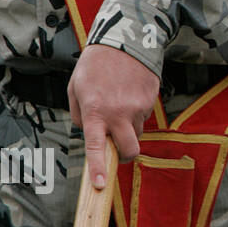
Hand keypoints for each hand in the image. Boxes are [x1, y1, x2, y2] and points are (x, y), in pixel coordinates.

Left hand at [67, 44, 160, 189]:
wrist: (124, 40)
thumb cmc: (95, 65)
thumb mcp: (76, 89)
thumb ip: (80, 115)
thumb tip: (90, 132)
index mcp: (96, 111)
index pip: (96, 146)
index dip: (98, 168)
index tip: (100, 186)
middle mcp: (119, 113)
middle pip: (130, 150)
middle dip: (124, 156)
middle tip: (118, 150)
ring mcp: (138, 107)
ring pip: (137, 132)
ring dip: (129, 128)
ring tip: (120, 105)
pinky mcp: (152, 99)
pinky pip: (144, 115)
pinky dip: (136, 111)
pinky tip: (129, 93)